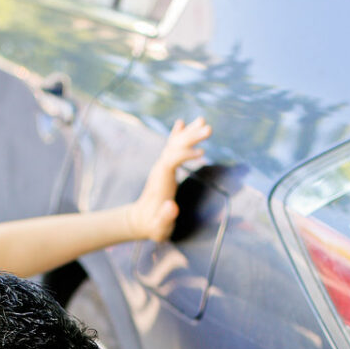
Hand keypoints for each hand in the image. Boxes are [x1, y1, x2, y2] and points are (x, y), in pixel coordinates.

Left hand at [126, 117, 211, 242]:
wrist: (140, 221)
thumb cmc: (152, 226)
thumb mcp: (159, 227)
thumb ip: (165, 218)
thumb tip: (172, 206)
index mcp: (160, 181)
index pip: (171, 160)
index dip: (185, 154)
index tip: (202, 153)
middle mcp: (160, 169)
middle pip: (174, 147)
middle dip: (191, 138)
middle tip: (209, 128)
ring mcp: (162, 167)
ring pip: (174, 145)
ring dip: (188, 133)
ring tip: (202, 121)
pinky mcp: (164, 168)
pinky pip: (171, 147)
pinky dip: (178, 135)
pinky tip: (181, 123)